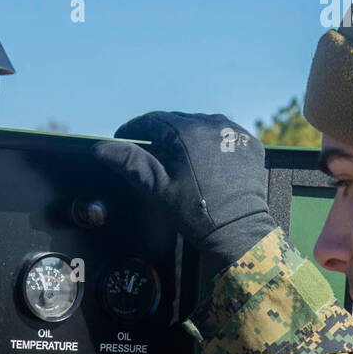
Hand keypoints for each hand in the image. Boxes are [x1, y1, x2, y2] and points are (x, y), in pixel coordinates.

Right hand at [93, 111, 275, 267]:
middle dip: (160, 134)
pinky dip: (211, 144)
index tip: (122, 138)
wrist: (240, 232)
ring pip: (201, 126)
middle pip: (177, 122)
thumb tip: (102, 148)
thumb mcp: (158, 190)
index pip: (152, 121)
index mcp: (187, 132)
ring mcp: (234, 133)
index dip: (134, 129)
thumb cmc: (196, 214)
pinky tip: (204, 161)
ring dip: (186, 137)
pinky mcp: (250, 145)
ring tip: (176, 157)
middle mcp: (212, 124)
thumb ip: (131, 164)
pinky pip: (224, 136)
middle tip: (148, 151)